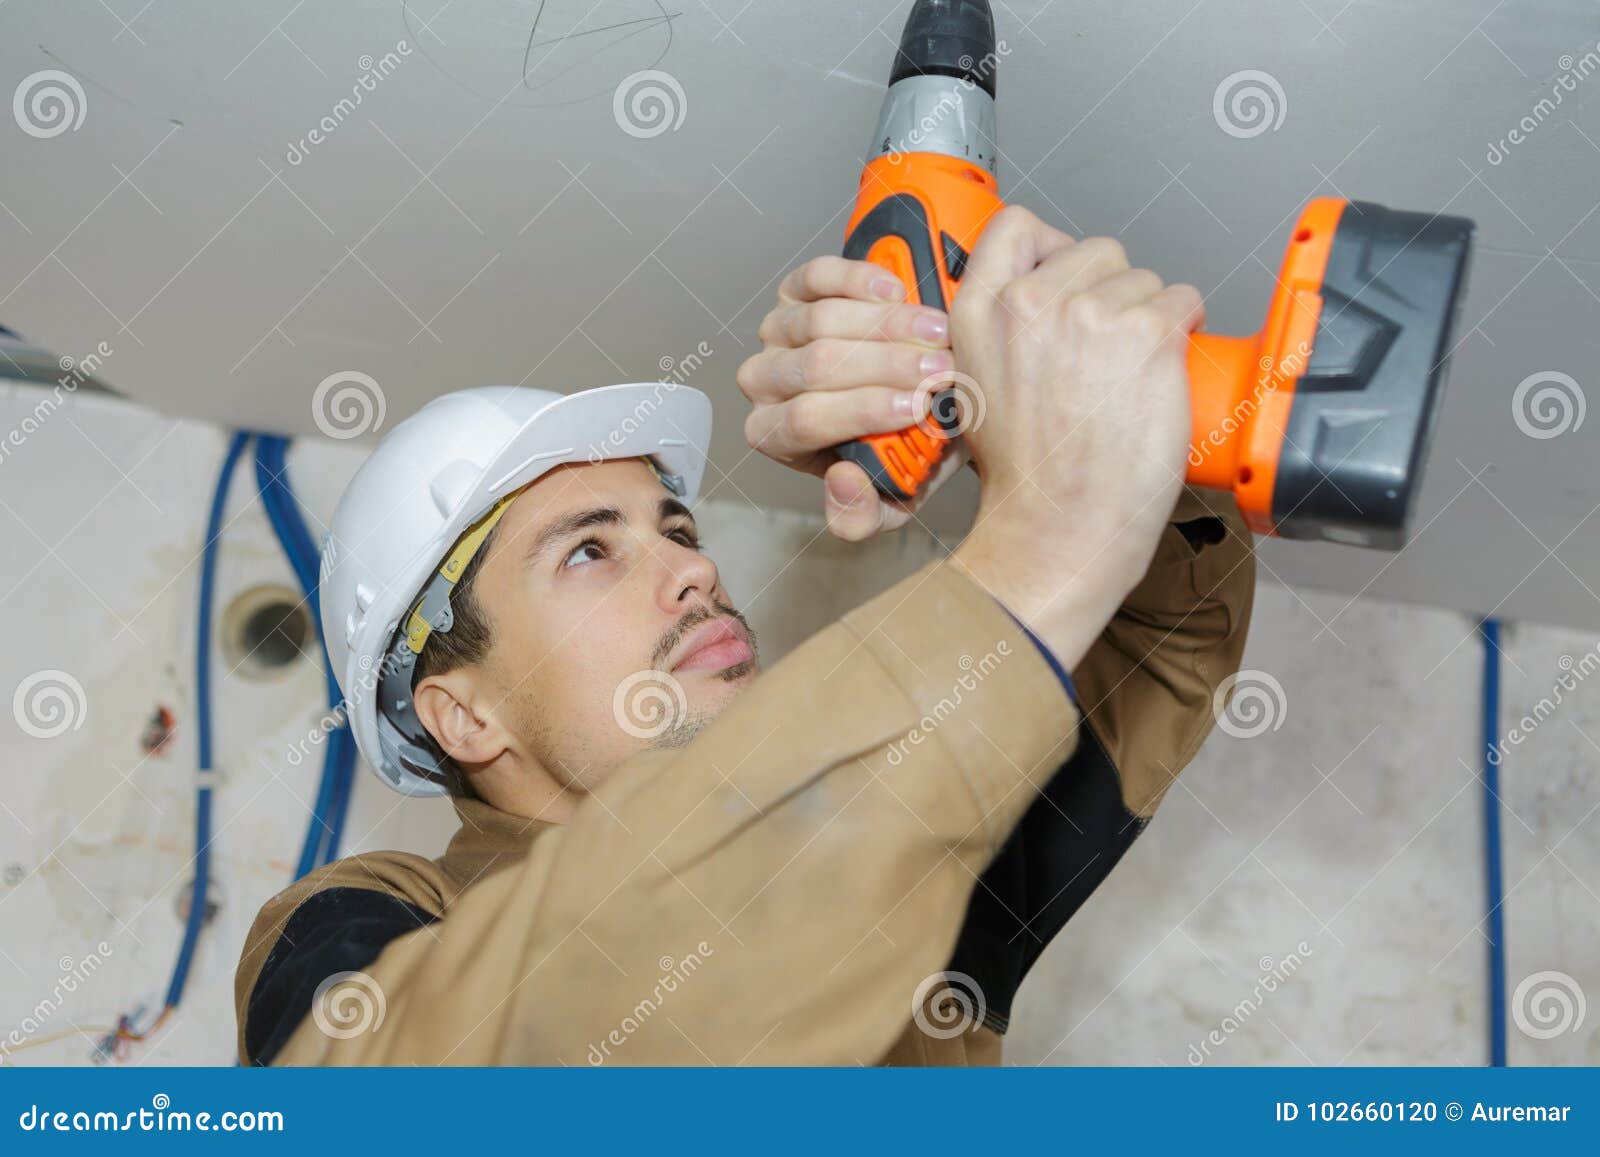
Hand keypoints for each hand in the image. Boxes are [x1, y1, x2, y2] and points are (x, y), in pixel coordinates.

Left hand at [737, 256, 967, 539]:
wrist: (908, 391)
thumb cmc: (897, 446)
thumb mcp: (890, 496)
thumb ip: (865, 515)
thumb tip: (842, 481)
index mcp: (776, 436)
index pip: (806, 421)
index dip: (864, 410)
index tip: (920, 406)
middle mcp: (764, 383)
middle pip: (816, 366)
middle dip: (885, 365)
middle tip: (941, 367)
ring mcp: (775, 332)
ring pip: (819, 321)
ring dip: (887, 324)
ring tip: (938, 332)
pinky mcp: (792, 290)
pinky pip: (818, 277)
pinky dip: (859, 279)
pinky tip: (898, 290)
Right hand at [948, 206, 1204, 664]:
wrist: (1061, 523)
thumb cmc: (1029, 474)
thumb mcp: (978, 386)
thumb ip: (1001, 330)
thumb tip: (1046, 294)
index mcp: (979, 313)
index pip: (1016, 226)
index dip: (1051, 245)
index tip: (1070, 275)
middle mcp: (1029, 303)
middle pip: (1095, 249)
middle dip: (1111, 290)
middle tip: (1106, 350)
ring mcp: (1089, 314)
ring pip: (1144, 278)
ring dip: (1150, 317)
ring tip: (1130, 375)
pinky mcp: (1147, 333)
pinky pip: (1184, 301)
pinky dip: (1185, 331)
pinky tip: (1161, 373)